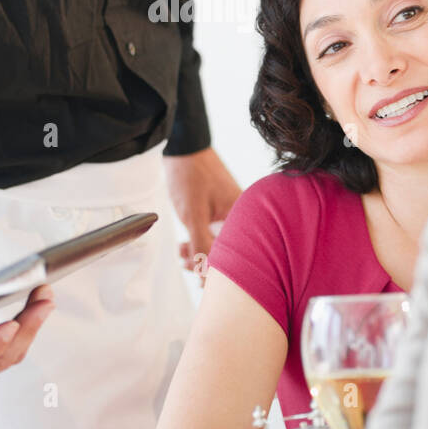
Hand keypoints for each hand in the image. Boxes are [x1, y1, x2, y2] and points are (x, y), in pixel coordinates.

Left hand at [162, 146, 241, 279]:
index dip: (219, 271)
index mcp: (244, 216)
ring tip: (183, 255)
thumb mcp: (193, 214)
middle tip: (188, 266)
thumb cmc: (191, 174)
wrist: (183, 146)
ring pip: (222, 241)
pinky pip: (216, 231)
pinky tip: (187, 244)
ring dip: (202, 251)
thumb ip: (201, 244)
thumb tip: (206, 273)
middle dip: (208, 262)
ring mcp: (233, 212)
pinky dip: (202, 239)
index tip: (202, 282)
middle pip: (231, 250)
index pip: (239, 255)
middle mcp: (244, 215)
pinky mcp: (222, 209)